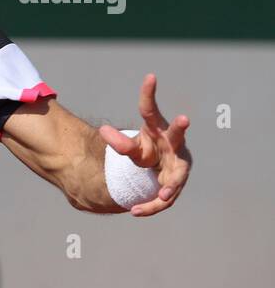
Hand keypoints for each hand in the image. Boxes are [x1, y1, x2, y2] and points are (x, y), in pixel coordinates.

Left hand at [98, 73, 191, 216]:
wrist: (162, 170)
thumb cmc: (149, 152)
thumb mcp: (133, 148)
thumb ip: (121, 142)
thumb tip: (103, 130)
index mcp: (159, 129)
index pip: (150, 110)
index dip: (148, 94)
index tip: (149, 76)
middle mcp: (173, 144)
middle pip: (177, 134)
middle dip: (179, 127)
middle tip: (183, 118)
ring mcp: (178, 164)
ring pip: (175, 174)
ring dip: (170, 184)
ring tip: (163, 194)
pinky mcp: (175, 183)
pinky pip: (165, 196)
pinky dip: (152, 204)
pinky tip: (136, 211)